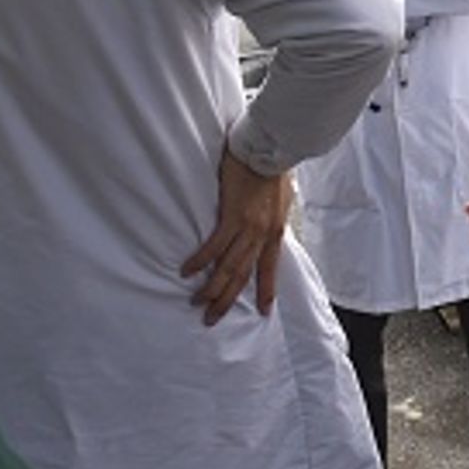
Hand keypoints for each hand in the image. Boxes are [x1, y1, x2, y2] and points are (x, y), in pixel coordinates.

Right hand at [181, 146, 290, 326]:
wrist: (270, 150)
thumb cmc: (274, 169)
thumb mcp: (281, 199)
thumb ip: (272, 215)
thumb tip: (268, 219)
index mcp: (275, 231)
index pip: (270, 267)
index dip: (266, 290)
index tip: (263, 311)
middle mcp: (263, 234)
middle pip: (244, 275)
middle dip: (228, 299)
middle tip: (212, 318)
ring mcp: (248, 227)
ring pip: (228, 267)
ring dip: (212, 287)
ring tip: (197, 302)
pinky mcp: (232, 217)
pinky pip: (214, 246)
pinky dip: (200, 261)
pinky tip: (187, 272)